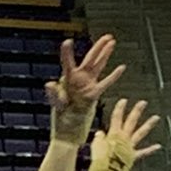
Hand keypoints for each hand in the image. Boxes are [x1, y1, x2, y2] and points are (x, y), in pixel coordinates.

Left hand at [45, 35, 126, 149]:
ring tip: (112, 42)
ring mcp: (86, 86)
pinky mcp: (94, 95)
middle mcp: (78, 81)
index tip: (68, 41)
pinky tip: (121, 67)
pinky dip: (114, 76)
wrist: (68, 134)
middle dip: (98, 47)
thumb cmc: (61, 121)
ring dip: (105, 55)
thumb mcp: (58, 106)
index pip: (68, 63)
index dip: (67, 53)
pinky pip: (106, 83)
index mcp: (67, 81)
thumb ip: (54, 94)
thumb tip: (49, 84)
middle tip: (107, 36)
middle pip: (89, 60)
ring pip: (98, 67)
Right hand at [87, 94, 159, 170]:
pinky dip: (150, 149)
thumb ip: (98, 139)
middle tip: (143, 102)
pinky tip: (158, 146)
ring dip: (148, 125)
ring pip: (140, 133)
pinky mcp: (133, 157)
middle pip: (131, 121)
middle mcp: (123, 138)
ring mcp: (129, 147)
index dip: (120, 108)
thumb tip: (100, 133)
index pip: (116, 118)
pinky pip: (143, 152)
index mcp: (113, 134)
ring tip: (156, 117)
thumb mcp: (95, 147)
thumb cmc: (99, 162)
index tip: (124, 100)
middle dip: (137, 111)